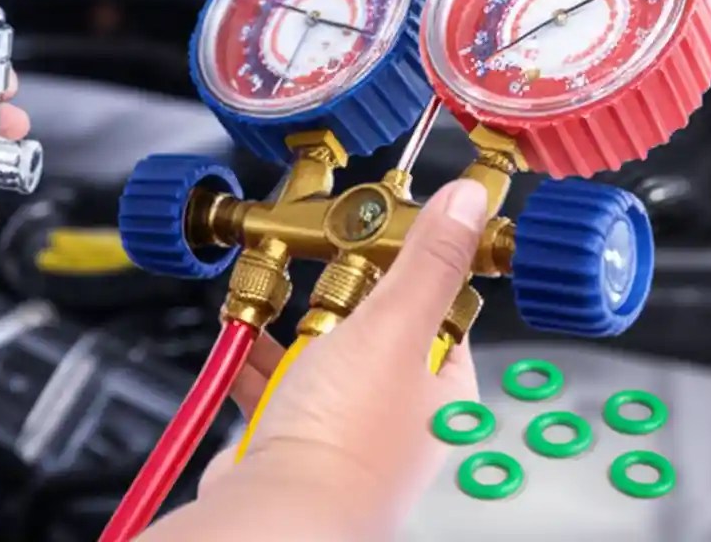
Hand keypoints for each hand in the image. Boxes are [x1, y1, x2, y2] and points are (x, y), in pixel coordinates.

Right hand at [141, 180, 487, 541]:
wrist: (278, 507)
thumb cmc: (345, 442)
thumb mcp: (393, 326)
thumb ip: (427, 261)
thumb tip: (468, 203)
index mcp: (440, 380)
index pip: (434, 300)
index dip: (403, 260)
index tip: (373, 227)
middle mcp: (395, 404)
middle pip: (369, 320)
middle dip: (334, 291)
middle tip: (313, 257)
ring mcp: (342, 420)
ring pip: (318, 349)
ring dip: (291, 324)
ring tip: (272, 298)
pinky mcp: (293, 431)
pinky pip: (275, 379)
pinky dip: (256, 357)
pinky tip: (242, 340)